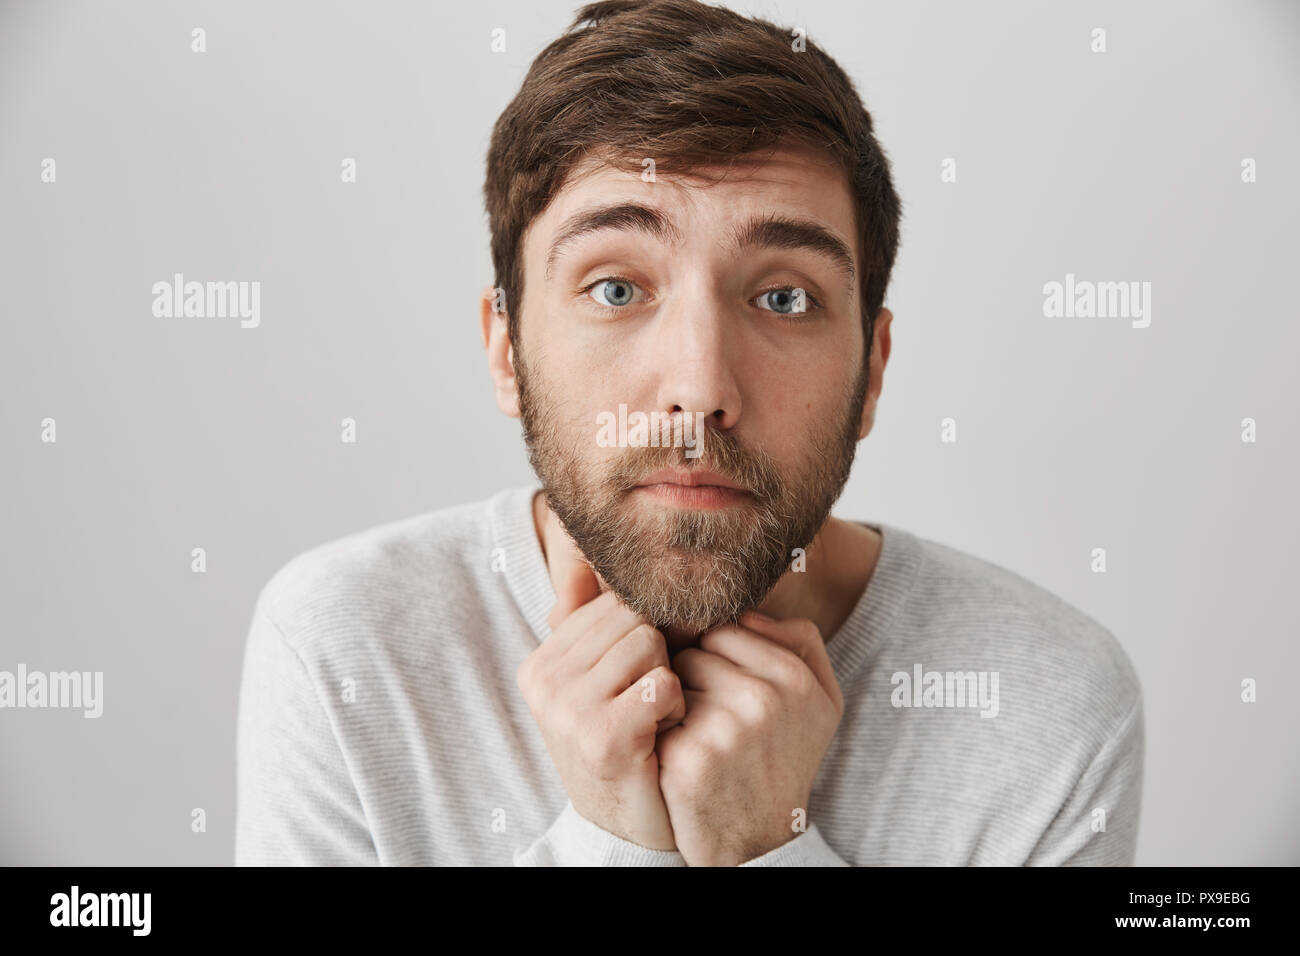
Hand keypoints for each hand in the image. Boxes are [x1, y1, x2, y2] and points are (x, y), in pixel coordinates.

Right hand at [516, 512, 685, 850]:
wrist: (630, 828)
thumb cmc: (628, 744)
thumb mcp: (604, 683)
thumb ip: (598, 624)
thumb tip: (588, 554)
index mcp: (542, 662)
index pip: (613, 603)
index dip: (646, 633)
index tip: (640, 678)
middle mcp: (544, 680)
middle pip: (633, 617)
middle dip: (660, 653)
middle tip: (651, 701)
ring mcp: (568, 709)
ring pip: (650, 644)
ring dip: (670, 680)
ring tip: (655, 718)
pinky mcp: (602, 737)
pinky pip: (663, 683)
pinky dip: (676, 705)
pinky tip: (663, 732)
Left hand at [656, 611, 843, 864]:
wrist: (759, 842)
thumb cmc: (784, 758)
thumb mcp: (821, 701)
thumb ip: (801, 639)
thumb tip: (749, 609)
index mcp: (797, 678)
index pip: (726, 627)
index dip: (719, 657)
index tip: (729, 689)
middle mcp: (764, 699)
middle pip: (694, 650)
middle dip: (694, 678)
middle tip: (713, 719)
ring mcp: (724, 729)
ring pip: (669, 678)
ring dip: (675, 702)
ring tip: (700, 736)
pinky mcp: (687, 757)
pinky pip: (653, 712)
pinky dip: (660, 729)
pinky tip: (680, 755)